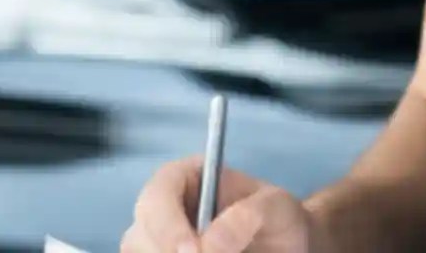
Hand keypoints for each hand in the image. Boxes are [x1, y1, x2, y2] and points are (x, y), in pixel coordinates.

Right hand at [122, 155, 317, 252]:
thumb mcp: (278, 206)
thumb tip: (212, 241)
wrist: (287, 246)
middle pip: (138, 237)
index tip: (194, 251)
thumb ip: (252, 213)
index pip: (158, 194)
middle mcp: (162, 213)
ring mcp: (157, 244)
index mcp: (184, 179)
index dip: (167, 225)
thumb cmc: (280, 219)